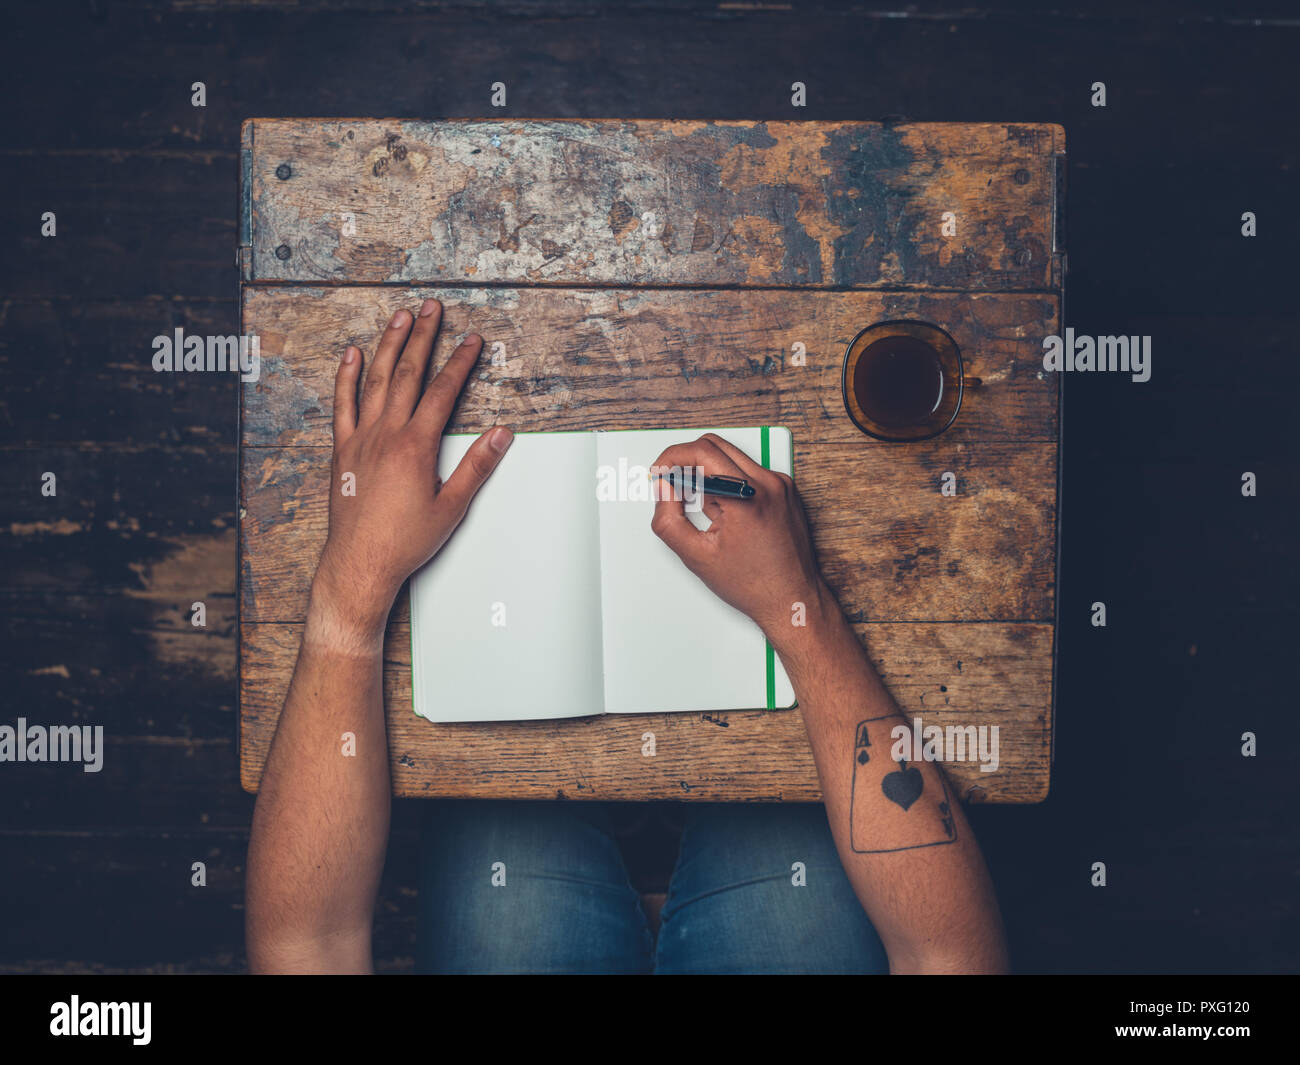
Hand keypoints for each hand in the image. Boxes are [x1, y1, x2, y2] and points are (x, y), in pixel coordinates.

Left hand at [312, 299, 512, 635]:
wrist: (360, 562)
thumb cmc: (406, 540)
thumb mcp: (453, 507)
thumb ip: (477, 467)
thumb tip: (501, 434)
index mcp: (416, 447)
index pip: (442, 392)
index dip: (460, 362)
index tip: (472, 340)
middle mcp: (385, 435)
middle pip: (407, 374)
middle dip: (423, 338)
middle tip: (432, 309)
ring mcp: (360, 439)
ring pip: (376, 381)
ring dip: (389, 345)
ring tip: (400, 318)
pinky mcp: (343, 450)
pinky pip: (343, 405)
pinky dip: (347, 377)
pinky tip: (353, 355)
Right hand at [649, 433, 833, 641]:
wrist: (792, 600)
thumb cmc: (754, 585)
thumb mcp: (697, 556)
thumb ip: (668, 520)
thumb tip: (663, 489)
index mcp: (747, 497)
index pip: (701, 452)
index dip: (671, 459)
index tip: (660, 471)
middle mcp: (768, 483)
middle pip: (714, 445)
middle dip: (687, 462)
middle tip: (673, 485)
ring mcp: (781, 484)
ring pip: (731, 456)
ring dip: (708, 473)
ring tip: (706, 510)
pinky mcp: (785, 490)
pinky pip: (748, 471)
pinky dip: (729, 483)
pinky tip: (727, 514)